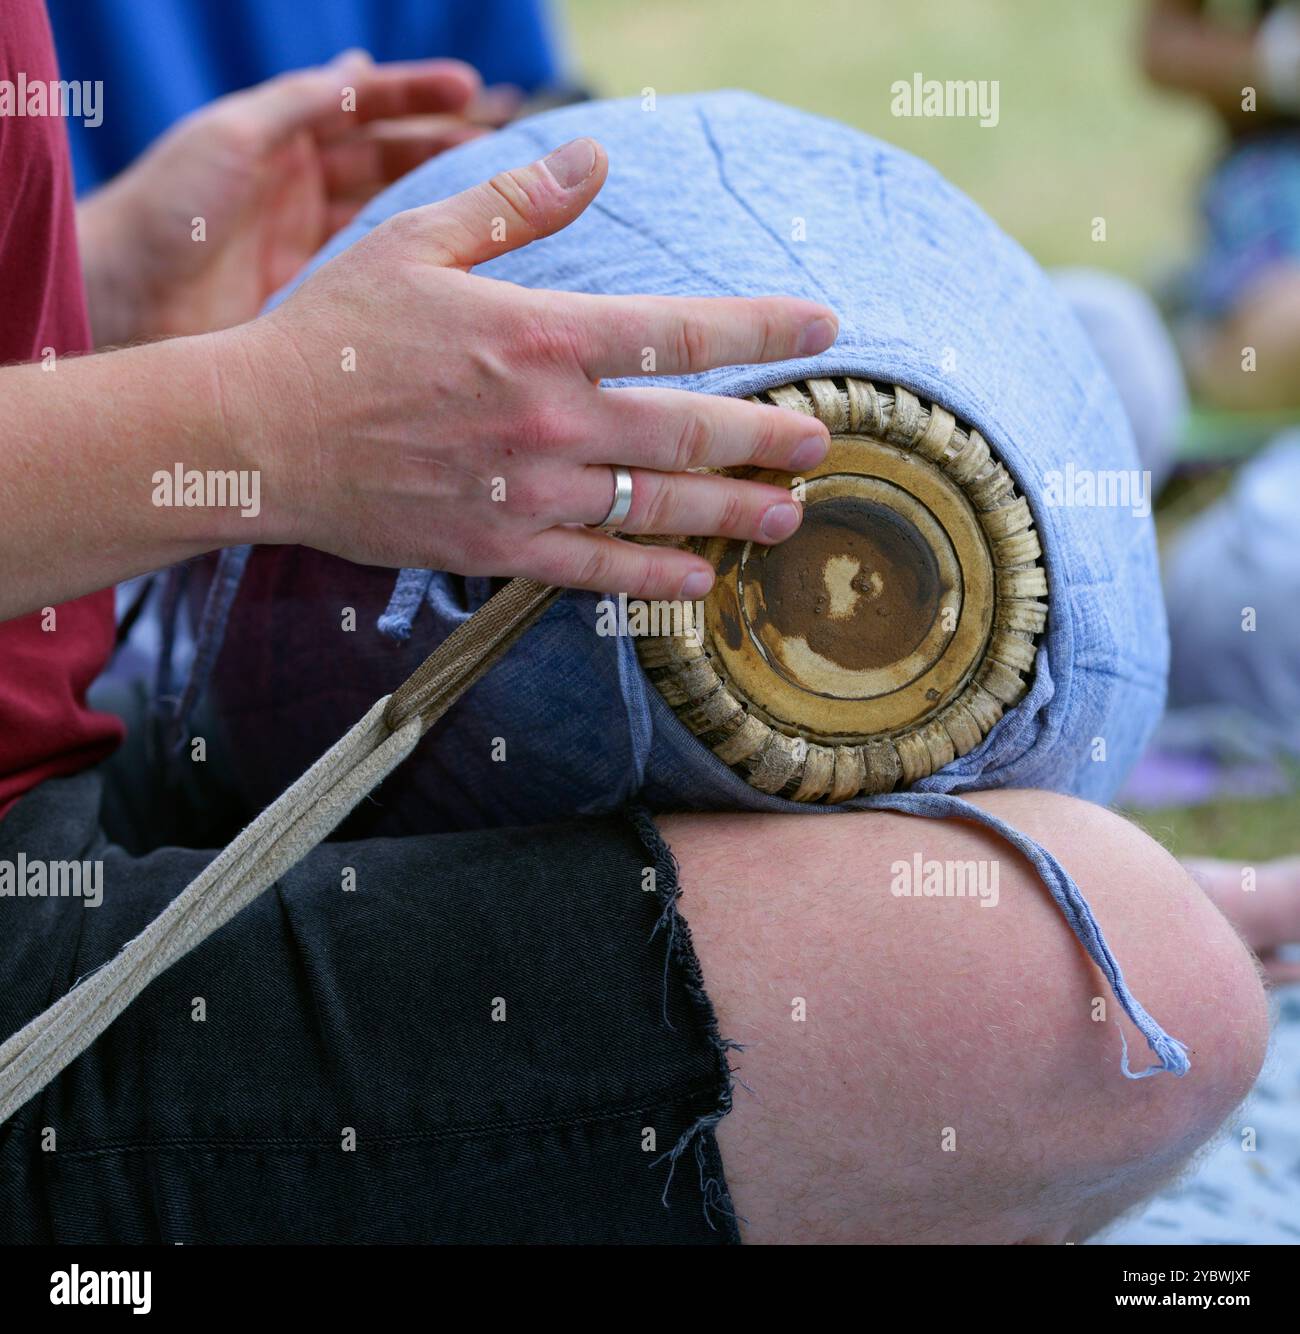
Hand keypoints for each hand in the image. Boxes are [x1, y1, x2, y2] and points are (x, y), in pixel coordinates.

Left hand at [78, 50, 485, 344]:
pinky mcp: (316, 292)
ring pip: (391, 211)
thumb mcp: (234, 135)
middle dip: (443, 147)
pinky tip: (455, 254)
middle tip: (505, 148)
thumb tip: (358, 66)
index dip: (416, 95)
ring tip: (497, 196)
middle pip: (387, 156)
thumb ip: (298, 103)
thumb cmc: (168, 206)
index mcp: (279, 137)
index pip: (361, 105)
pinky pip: (378, 266)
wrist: (126, 298)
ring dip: (440, 201)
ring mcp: (311, 240)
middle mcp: (301, 185)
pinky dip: (416, 257)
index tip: (473, 91)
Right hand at [218, 138, 838, 599]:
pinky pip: (595, 573)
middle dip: (767, 437)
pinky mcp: (498, 550)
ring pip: (657, 507)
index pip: (682, 331)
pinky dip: (653, 579)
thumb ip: (516, 205)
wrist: (259, 437)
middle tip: (819, 444)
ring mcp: (529, 493)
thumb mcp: (419, 241)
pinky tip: (698, 581)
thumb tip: (594, 160)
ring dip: (731, 511)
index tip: (822, 326)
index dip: (763, 327)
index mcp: (541, 334)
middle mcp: (551, 419)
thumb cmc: (335, 331)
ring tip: (786, 515)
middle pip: (690, 430)